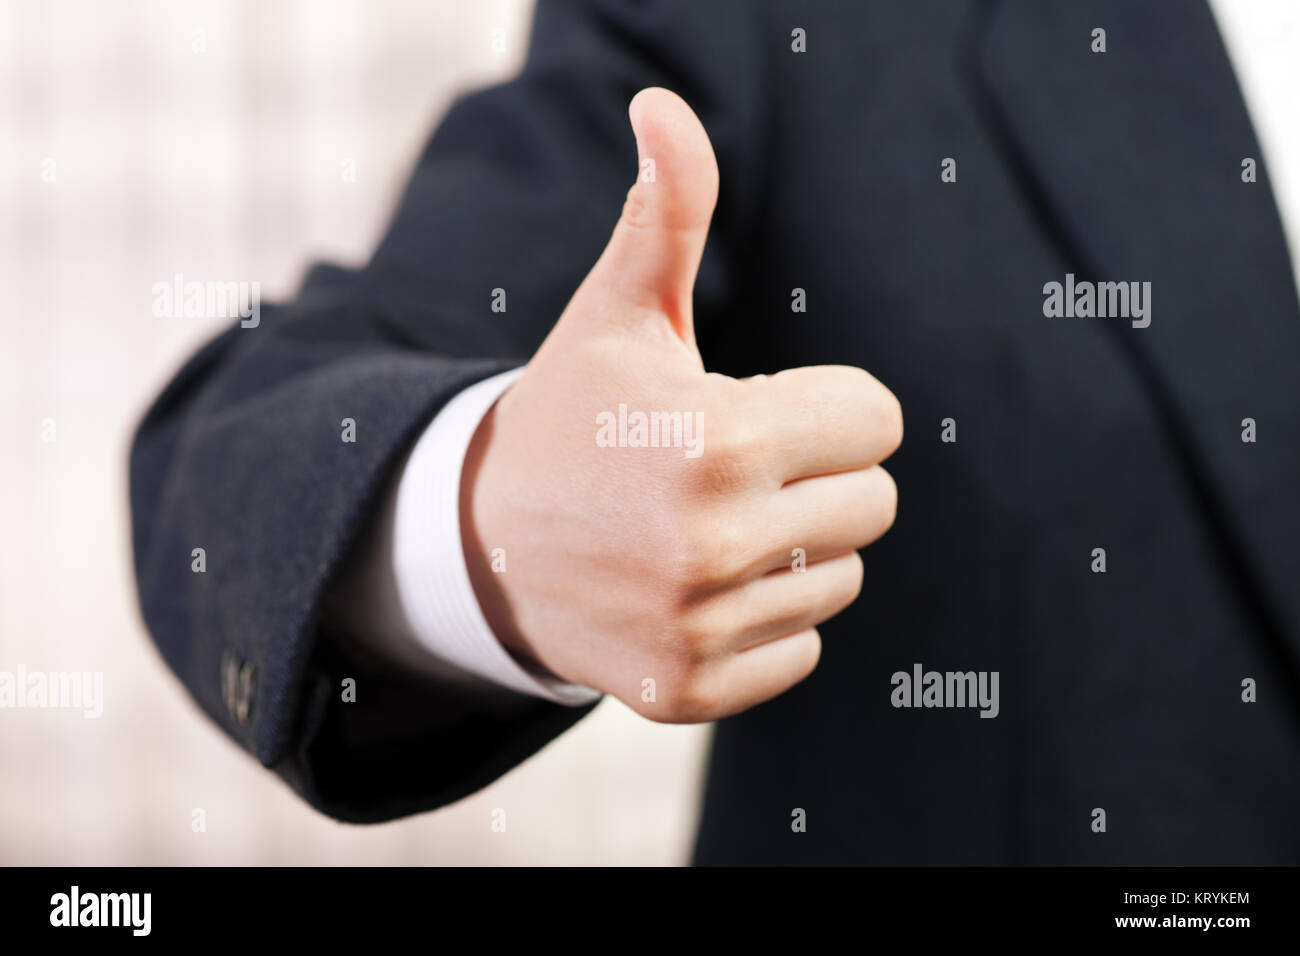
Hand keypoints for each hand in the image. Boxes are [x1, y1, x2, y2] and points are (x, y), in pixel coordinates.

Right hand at [460, 88, 901, 721]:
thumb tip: (662, 103)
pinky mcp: (687, 692)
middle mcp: (713, 545)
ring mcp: (698, 629)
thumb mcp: (618, 310)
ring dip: (792, 547)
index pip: (878, 422)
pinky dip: (763, 620)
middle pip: (874, 503)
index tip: (755, 405)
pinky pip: (801, 651)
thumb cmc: (573, 412)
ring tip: (701, 526)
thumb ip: (667, 211)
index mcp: (717, 438)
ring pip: (839, 577)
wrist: (483, 541)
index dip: (823, 403)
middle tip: (732, 467)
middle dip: (816, 473)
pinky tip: (692, 589)